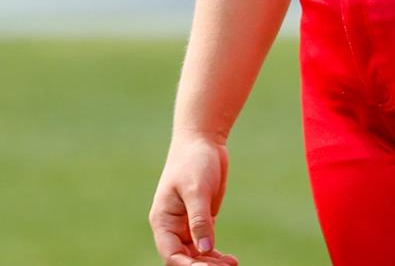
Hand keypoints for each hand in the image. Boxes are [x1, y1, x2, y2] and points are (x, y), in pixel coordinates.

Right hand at [149, 132, 240, 265]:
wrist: (202, 141)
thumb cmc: (193, 161)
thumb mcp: (196, 190)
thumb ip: (199, 220)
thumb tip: (204, 249)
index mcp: (163, 221)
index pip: (171, 254)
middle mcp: (172, 227)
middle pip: (184, 258)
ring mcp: (186, 225)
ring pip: (195, 255)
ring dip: (210, 263)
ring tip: (231, 264)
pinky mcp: (201, 220)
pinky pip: (205, 246)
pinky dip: (215, 255)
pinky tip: (230, 260)